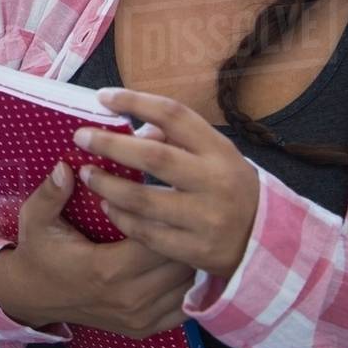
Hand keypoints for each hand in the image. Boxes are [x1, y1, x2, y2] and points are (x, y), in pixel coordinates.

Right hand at [0, 147, 194, 339]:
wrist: (33, 296)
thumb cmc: (40, 252)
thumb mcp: (36, 218)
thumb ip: (51, 192)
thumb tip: (66, 166)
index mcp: (105, 269)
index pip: (156, 241)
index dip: (165, 218)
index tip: (167, 196)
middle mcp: (128, 298)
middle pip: (179, 264)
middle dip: (184, 236)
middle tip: (184, 210)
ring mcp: (139, 317)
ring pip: (187, 286)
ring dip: (190, 260)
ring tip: (187, 232)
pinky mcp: (145, 328)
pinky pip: (183, 307)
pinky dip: (188, 286)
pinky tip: (182, 263)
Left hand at [74, 88, 259, 278]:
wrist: (266, 242)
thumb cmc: (231, 188)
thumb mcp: (217, 156)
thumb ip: (179, 139)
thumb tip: (134, 126)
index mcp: (219, 150)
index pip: (174, 115)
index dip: (135, 101)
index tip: (103, 96)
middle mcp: (214, 182)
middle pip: (154, 157)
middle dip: (111, 144)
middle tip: (80, 137)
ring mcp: (206, 219)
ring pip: (144, 200)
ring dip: (108, 186)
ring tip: (87, 174)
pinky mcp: (196, 251)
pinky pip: (148, 234)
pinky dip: (122, 219)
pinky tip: (107, 207)